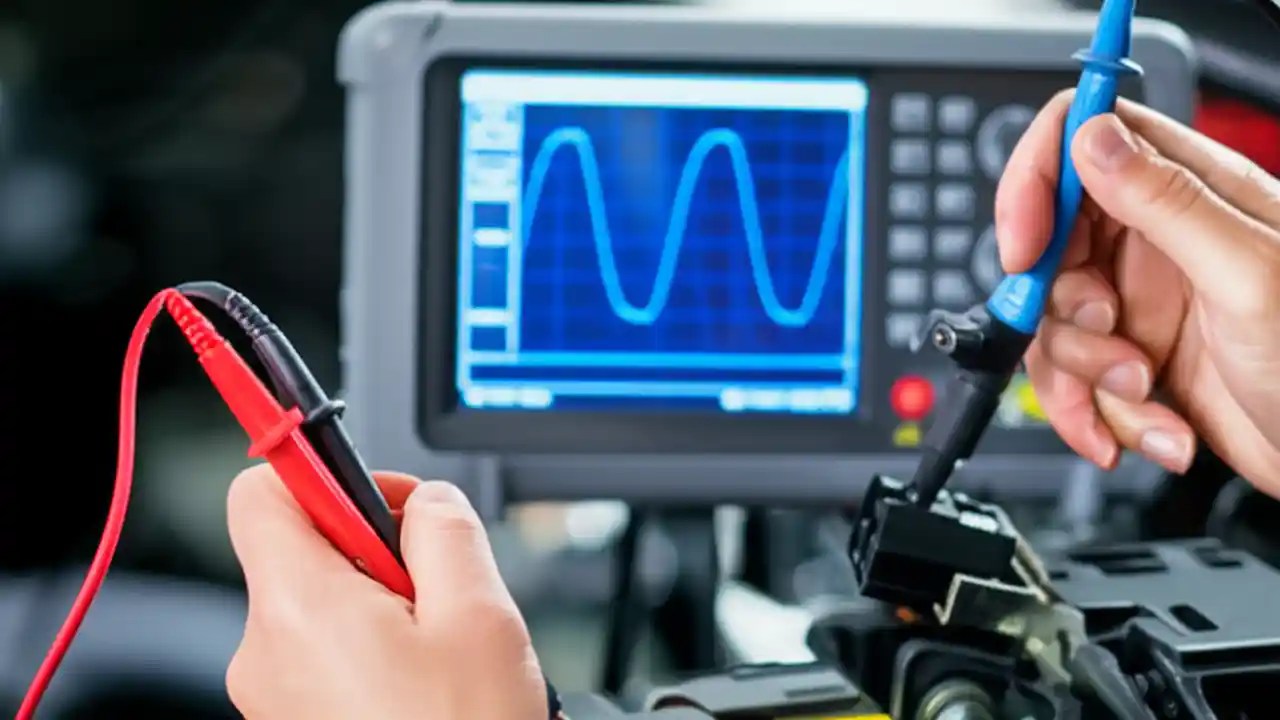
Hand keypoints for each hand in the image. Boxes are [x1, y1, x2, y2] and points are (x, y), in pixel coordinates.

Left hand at [223, 464, 546, 719]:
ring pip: (321, 603)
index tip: (362, 474)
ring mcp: (273, 693)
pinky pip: (323, 653)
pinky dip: (371, 647)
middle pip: (302, 547)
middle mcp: (264, 650)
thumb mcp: (480, 613)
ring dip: (381, 602)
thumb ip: (445, 525)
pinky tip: (424, 681)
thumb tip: (424, 499)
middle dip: (373, 547)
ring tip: (441, 648)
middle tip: (438, 584)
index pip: (260, 489)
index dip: (316, 465)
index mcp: (299, 607)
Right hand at [997, 91, 1279, 495]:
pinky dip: (1099, 413)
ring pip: (1052, 320)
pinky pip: (1073, 380)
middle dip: (1056, 300)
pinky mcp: (1135, 361)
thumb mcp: (1247, 275)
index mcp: (1192, 193)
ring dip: (1084, 371)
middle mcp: (1159, 241)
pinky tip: (1155, 426)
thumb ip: (1166, 201)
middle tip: (1103, 328)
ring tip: (1143, 388)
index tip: (1026, 244)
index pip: (1082, 139)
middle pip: (1050, 242)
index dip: (1036, 181)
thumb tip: (1092, 135)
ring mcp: (1143, 302)